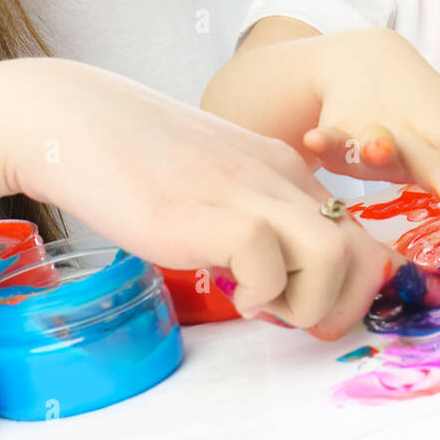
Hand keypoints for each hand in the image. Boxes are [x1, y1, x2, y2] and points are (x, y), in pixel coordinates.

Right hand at [0, 57, 407, 338]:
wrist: (76, 122)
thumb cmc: (138, 160)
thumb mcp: (217, 185)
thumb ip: (252, 218)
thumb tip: (273, 281)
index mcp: (286, 172)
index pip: (361, 236)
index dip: (349, 286)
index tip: (306, 305)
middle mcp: (280, 179)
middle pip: (364, 253)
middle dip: (341, 305)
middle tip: (289, 317)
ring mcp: (248, 192)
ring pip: (335, 255)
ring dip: (307, 303)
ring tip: (257, 304)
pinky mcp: (209, 214)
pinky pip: (268, 263)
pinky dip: (259, 295)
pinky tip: (225, 292)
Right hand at [300, 29, 439, 218]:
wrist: (363, 58)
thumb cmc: (417, 100)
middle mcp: (414, 138)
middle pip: (435, 165)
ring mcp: (373, 132)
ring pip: (377, 145)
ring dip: (377, 149)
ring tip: (376, 147)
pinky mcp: (337, 130)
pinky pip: (329, 136)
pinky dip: (322, 137)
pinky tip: (310, 139)